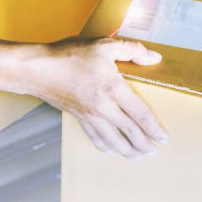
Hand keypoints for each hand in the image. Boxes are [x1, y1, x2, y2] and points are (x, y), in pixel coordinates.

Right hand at [32, 38, 168, 157]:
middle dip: (144, 145)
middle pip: (129, 132)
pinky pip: (95, 138)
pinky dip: (106, 147)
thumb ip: (132, 50)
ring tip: (137, 156)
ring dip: (128, 151)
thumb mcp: (103, 45)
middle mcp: (103, 107)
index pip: (140, 114)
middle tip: (154, 151)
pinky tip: (111, 149)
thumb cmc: (69, 55)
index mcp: (113, 89)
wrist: (38, 68)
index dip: (154, 128)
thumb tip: (154, 57)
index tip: (163, 138)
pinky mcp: (78, 118)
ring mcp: (89, 115)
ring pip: (113, 141)